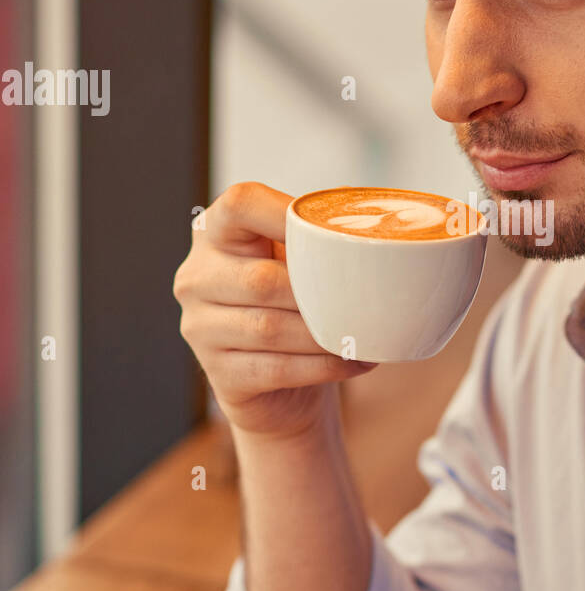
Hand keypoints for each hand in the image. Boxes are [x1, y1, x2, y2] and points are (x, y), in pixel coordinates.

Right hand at [173, 182, 377, 438]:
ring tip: (364, 333)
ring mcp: (199, 328)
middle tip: (365, 301)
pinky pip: (277, 368)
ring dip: (326, 334)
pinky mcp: (219, 375)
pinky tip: (354, 360)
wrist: (279, 385)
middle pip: (261, 280)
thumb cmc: (295, 305)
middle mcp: (197, 277)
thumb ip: (322, 232)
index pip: (241, 205)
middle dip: (319, 295)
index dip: (285, 213)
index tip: (333, 234)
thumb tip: (382, 216)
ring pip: (269, 329)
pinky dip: (323, 365)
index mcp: (215, 232)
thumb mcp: (300, 260)